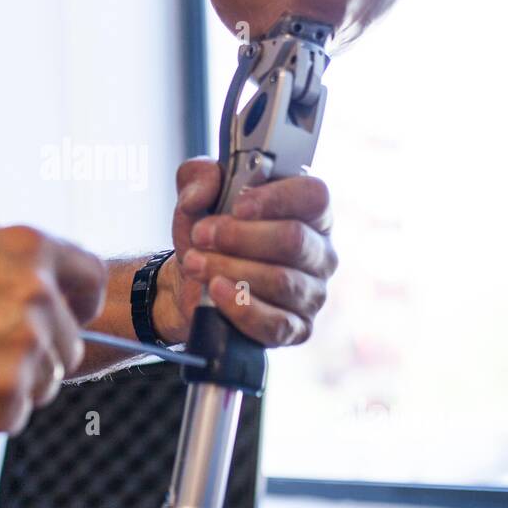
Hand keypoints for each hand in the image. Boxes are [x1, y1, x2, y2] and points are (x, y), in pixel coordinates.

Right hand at [0, 225, 106, 431]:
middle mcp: (41, 292)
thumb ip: (26, 272)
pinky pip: (14, 416)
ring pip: (44, 384)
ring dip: (10, 386)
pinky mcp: (6, 388)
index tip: (66, 320)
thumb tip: (61, 309)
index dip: (81, 307)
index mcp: (36, 249)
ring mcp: (26, 341)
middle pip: (68, 346)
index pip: (92, 281)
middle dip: (35, 358)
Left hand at [155, 158, 337, 347]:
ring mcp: (311, 293)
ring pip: (281, 281)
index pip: (314, 196)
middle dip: (239, 237)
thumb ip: (198, 178)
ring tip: (197, 263)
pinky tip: (216, 291)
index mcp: (308, 211)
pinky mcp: (296, 329)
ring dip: (229, 269)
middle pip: (294, 239)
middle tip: (203, 235)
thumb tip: (202, 193)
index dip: (276, 199)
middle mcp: (318, 251)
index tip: (239, 206)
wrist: (189, 281)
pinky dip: (240, 307)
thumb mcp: (197, 196)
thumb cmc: (209, 235)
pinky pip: (276, 323)